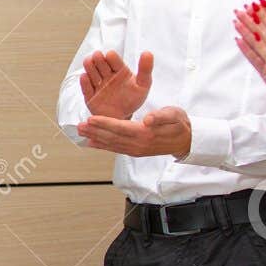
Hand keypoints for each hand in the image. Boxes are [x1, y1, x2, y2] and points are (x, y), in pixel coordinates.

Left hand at [77, 106, 192, 158]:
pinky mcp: (135, 151)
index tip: (91, 118)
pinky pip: (116, 149)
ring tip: (81, 133)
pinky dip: (103, 146)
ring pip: (112, 144)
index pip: (120, 127)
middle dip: (94, 131)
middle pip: (112, 137)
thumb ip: (160, 116)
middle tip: (79, 126)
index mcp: (146, 133)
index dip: (104, 123)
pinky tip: (92, 143)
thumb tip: (147, 119)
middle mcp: (138, 144)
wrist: (186, 140)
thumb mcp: (174, 115)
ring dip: (95, 138)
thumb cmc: (179, 123)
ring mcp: (136, 150)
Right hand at [79, 50, 152, 118]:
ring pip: (90, 72)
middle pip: (99, 63)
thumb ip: (145, 69)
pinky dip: (84, 82)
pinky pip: (85, 88)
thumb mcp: (143, 85)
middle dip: (98, 59)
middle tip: (97, 56)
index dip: (111, 56)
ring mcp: (97, 85)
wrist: (124, 119)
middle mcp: (107, 75)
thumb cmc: (133, 100)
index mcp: (119, 70)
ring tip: (89, 62)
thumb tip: (147, 53)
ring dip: (89, 66)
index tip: (110, 55)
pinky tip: (85, 77)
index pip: (113, 59)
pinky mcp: (90, 97)